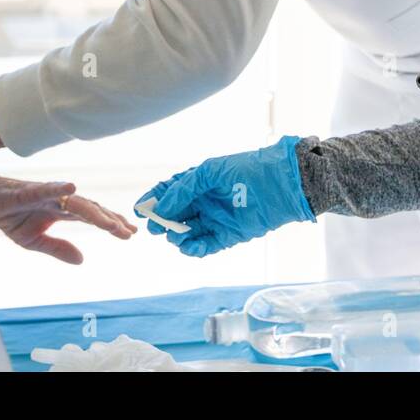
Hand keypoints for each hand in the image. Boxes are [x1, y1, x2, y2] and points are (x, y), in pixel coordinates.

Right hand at [0, 169, 136, 263]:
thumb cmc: (10, 215)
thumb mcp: (34, 241)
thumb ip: (58, 248)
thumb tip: (83, 260)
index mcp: (61, 211)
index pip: (92, 217)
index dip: (111, 224)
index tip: (130, 234)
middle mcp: (59, 200)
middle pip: (91, 210)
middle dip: (111, 220)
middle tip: (130, 232)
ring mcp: (46, 194)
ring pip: (76, 203)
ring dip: (95, 213)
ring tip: (112, 223)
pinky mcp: (29, 191)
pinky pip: (46, 189)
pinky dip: (59, 188)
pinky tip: (72, 188)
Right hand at [134, 135, 314, 256]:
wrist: (278, 185)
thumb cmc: (245, 170)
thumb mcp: (209, 173)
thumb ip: (184, 189)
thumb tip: (161, 207)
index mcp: (198, 183)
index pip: (169, 192)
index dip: (154, 200)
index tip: (140, 208)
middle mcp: (204, 202)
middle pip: (175, 215)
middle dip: (163, 221)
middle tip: (156, 226)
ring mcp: (214, 219)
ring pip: (187, 232)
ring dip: (178, 236)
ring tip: (176, 235)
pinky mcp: (227, 236)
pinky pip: (205, 245)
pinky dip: (195, 249)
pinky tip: (190, 246)